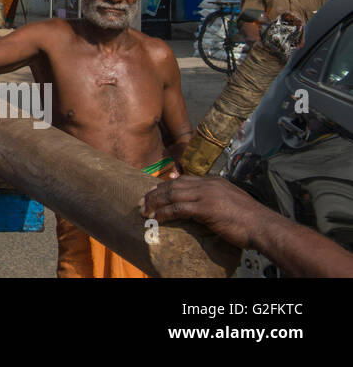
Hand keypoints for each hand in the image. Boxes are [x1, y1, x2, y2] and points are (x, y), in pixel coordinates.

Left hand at [141, 176, 260, 248]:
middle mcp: (208, 184)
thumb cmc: (250, 220)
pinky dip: (164, 213)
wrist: (263, 226)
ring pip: (172, 195)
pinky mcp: (205, 208)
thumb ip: (217, 200)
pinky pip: (177, 208)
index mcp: (214, 181)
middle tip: (142, 201)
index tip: (154, 192)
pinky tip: (155, 218)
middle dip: (155, 193)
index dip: (166, 186)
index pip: (184, 180)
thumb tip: (204, 209)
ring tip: (143, 210)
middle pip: (174, 185)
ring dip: (155, 203)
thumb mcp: (232, 202)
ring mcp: (206, 195)